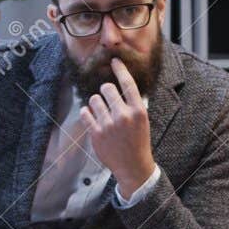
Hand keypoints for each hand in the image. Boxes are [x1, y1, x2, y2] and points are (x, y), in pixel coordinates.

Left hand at [81, 58, 155, 197]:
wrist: (133, 166)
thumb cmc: (138, 141)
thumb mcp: (143, 120)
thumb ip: (133, 103)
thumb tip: (122, 83)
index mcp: (138, 111)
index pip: (127, 83)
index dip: (120, 69)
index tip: (114, 61)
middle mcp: (123, 116)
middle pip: (107, 88)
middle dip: (105, 91)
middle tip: (108, 99)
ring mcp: (108, 125)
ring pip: (94, 99)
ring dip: (96, 103)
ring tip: (102, 112)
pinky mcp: (96, 134)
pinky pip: (85, 113)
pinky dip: (87, 112)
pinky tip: (92, 116)